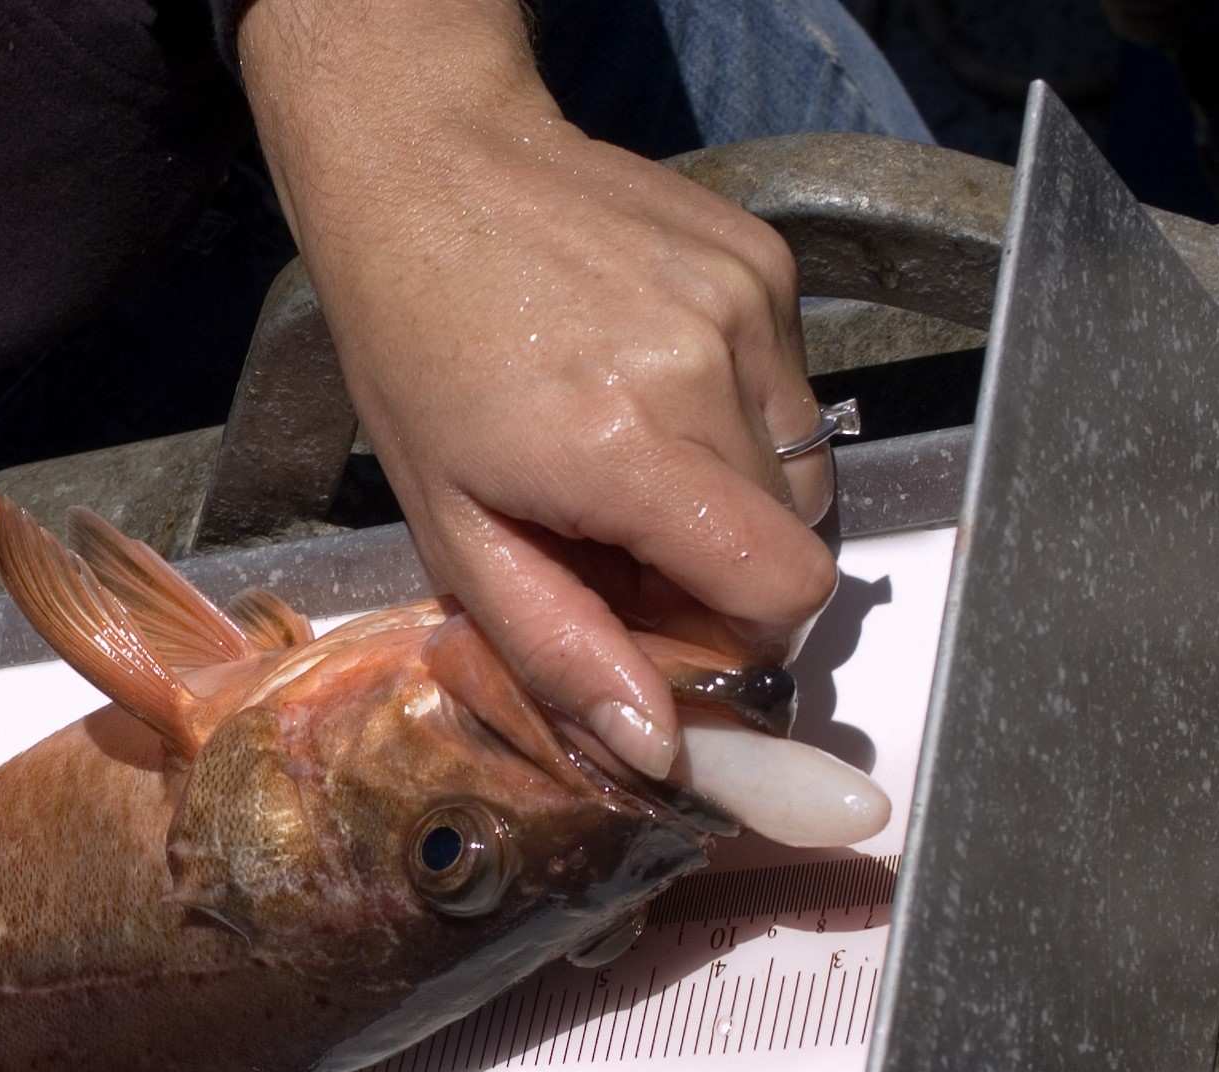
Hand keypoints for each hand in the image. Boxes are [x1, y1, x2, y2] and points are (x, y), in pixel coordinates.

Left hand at [238, 0, 837, 776]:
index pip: (783, 593)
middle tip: (622, 554)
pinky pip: (790, 392)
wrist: (429, 175)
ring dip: (730, 500)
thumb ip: (560, 649)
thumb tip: (657, 750)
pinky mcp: (766, 264)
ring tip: (626, 468)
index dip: (734, 639)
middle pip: (798, 541)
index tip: (661, 631)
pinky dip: (734, 420)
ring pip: (804, 470)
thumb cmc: (415, 355)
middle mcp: (710, 365)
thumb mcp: (456, 531)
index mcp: (627, 444)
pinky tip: (645, 391)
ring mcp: (750, 303)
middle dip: (720, 578)